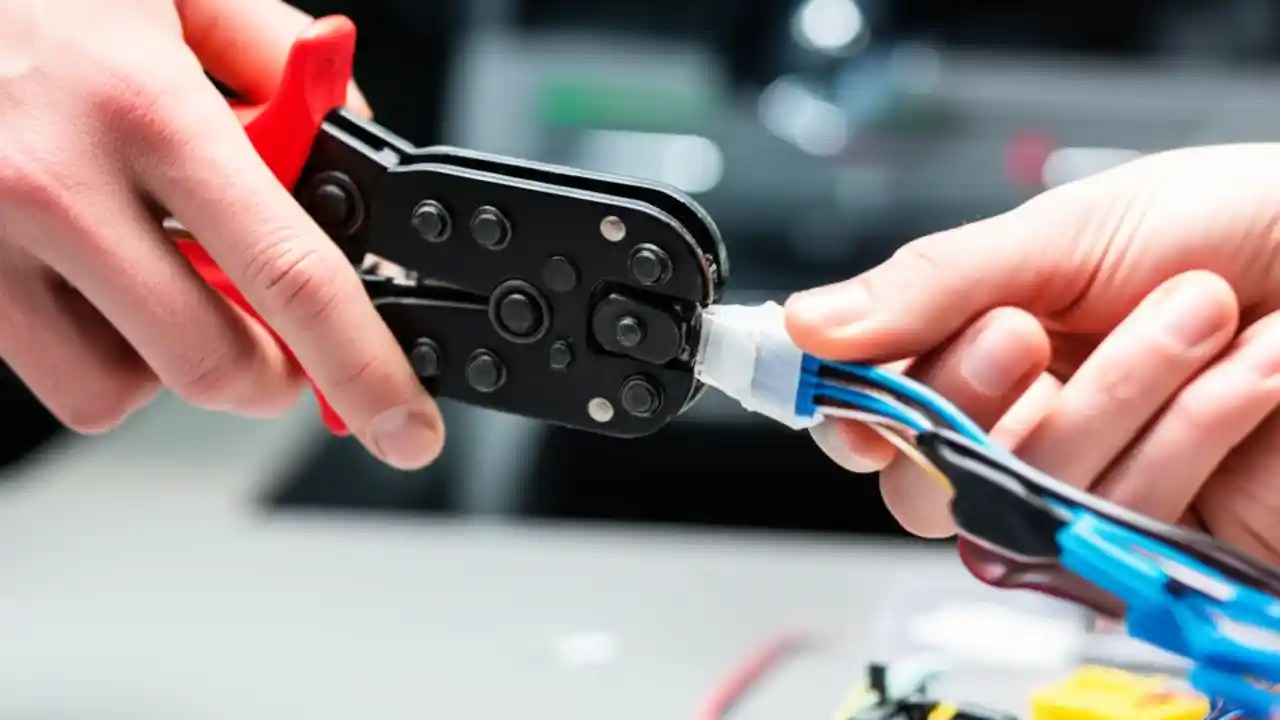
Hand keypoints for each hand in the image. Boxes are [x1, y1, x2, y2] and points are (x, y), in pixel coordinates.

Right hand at [0, 0, 442, 468]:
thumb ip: (278, 60)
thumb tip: (347, 137)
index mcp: (143, 107)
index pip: (292, 276)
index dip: (365, 368)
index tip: (406, 425)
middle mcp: (55, 186)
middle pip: (212, 364)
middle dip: (276, 371)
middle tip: (284, 333)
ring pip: (120, 388)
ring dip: (173, 356)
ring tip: (165, 273)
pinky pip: (49, 369)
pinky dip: (99, 345)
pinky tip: (98, 272)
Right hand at [785, 144, 1279, 561]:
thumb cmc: (1240, 224)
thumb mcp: (1069, 230)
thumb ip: (932, 284)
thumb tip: (806, 326)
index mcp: (984, 344)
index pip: (872, 410)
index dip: (849, 407)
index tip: (843, 378)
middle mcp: (1023, 425)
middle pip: (923, 482)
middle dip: (969, 401)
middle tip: (1024, 330)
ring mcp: (1089, 488)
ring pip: (1024, 498)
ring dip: (1117, 398)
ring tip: (1197, 313)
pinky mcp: (1158, 538)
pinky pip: (1118, 519)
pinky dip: (1190, 436)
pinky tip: (1248, 373)